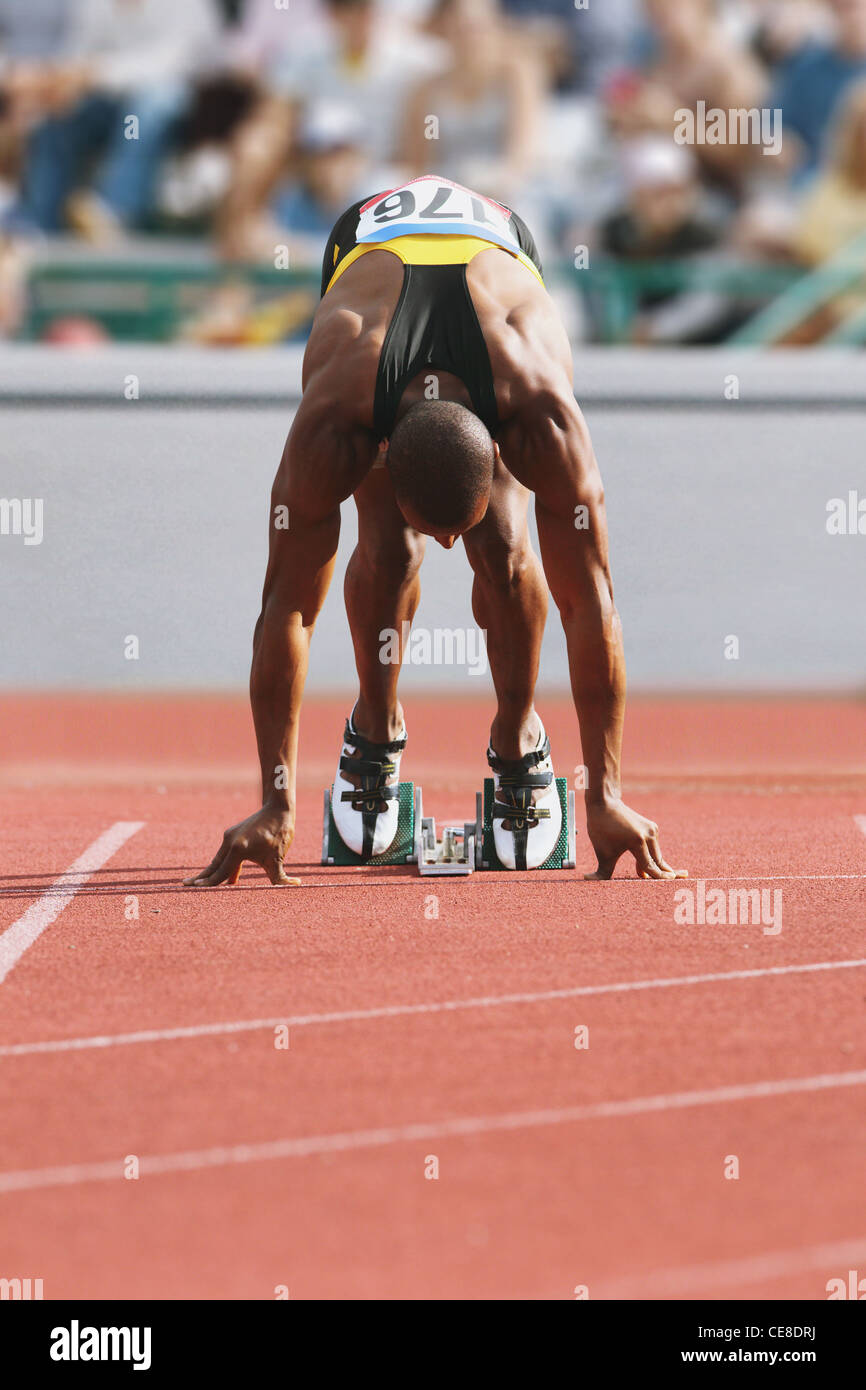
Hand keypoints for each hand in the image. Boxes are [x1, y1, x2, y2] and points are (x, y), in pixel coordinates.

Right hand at [184, 806, 298, 886]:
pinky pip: (225, 853)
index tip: (195, 889)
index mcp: (238, 850)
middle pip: (213, 865)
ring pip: (218, 859)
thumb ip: (281, 878)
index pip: (221, 872)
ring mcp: (229, 837)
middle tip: (184, 885)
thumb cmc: (280, 834)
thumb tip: (295, 887)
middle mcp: (229, 842)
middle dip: (200, 877)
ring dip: (211, 872)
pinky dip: (223, 864)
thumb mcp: (278, 859)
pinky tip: (230, 877)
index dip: (209, 883)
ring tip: (198, 882)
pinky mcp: (232, 834)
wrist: (277, 809)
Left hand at [584, 799, 686, 879]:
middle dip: (663, 874)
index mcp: (637, 842)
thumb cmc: (601, 828)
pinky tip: (640, 868)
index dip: (659, 877)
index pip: (650, 866)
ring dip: (651, 867)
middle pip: (658, 862)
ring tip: (643, 877)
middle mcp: (649, 835)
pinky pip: (653, 848)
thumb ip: (602, 871)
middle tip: (680, 879)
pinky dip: (649, 857)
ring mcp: (652, 830)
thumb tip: (588, 880)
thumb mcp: (601, 851)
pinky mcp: (652, 828)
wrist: (605, 803)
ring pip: (656, 856)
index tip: (671, 882)